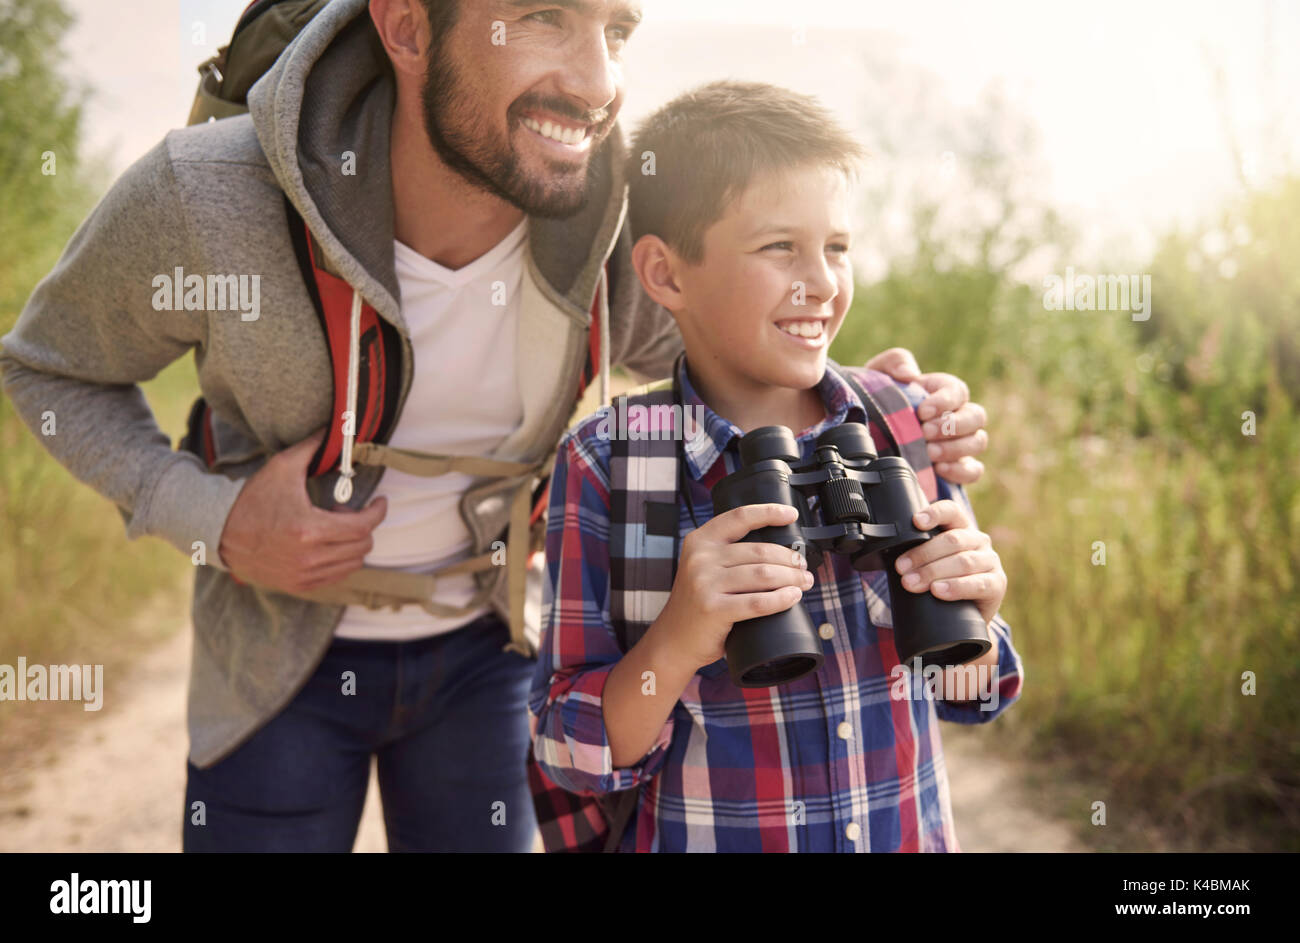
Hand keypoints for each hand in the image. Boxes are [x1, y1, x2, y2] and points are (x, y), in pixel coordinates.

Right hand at [217, 429, 387, 593]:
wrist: (221, 533)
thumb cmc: (253, 499)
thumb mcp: (282, 467)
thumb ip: (313, 447)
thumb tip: (337, 424)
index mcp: (309, 529)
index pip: (363, 527)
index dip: (378, 512)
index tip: (380, 502)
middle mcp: (310, 558)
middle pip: (362, 546)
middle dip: (363, 525)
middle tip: (345, 511)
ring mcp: (305, 575)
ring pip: (353, 563)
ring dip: (352, 543)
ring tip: (333, 527)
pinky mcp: (299, 585)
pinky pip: (337, 576)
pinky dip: (340, 560)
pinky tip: (326, 543)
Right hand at [653, 504, 812, 671]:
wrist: (673, 640)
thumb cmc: (698, 604)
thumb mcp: (703, 569)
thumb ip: (728, 556)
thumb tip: (779, 551)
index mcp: (699, 541)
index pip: (739, 518)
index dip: (768, 512)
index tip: (791, 515)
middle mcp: (700, 558)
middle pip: (759, 550)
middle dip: (789, 558)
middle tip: (803, 566)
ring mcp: (704, 583)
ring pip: (763, 574)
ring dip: (791, 578)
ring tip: (804, 582)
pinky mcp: (713, 609)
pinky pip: (757, 602)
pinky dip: (781, 599)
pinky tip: (793, 597)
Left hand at [864, 348, 987, 484]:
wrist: (867, 430)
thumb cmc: (878, 399)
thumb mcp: (879, 373)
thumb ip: (895, 362)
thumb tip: (910, 373)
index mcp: (944, 391)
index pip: (958, 392)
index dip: (945, 401)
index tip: (922, 411)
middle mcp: (958, 415)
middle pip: (976, 417)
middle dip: (952, 426)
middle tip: (925, 433)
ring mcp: (960, 442)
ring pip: (977, 442)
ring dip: (955, 448)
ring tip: (928, 454)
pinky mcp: (956, 466)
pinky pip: (973, 470)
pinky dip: (960, 470)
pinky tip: (939, 469)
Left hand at [893, 499, 1005, 625]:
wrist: (964, 613)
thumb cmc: (941, 580)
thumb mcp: (928, 562)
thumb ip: (915, 550)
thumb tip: (883, 549)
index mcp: (961, 527)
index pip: (951, 511)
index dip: (934, 513)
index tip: (915, 521)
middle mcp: (978, 540)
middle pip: (952, 540)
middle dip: (922, 554)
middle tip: (901, 569)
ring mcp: (991, 561)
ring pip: (963, 561)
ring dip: (933, 572)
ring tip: (912, 584)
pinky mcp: (997, 584)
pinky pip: (978, 584)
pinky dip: (955, 587)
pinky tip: (938, 591)